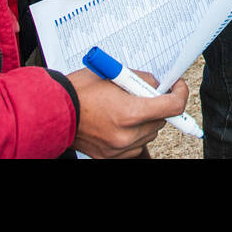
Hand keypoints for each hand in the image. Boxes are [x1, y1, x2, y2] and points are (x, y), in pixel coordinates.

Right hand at [68, 69, 188, 158]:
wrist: (52, 111)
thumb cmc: (79, 90)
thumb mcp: (115, 74)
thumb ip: (142, 80)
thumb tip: (158, 85)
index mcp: (130, 112)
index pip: (172, 107)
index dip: (180, 93)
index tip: (177, 86)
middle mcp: (127, 135)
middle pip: (161, 121)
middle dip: (157, 106)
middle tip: (145, 94)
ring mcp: (118, 149)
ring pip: (149, 134)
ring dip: (145, 121)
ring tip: (126, 107)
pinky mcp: (110, 156)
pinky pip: (134, 145)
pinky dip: (133, 134)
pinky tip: (118, 121)